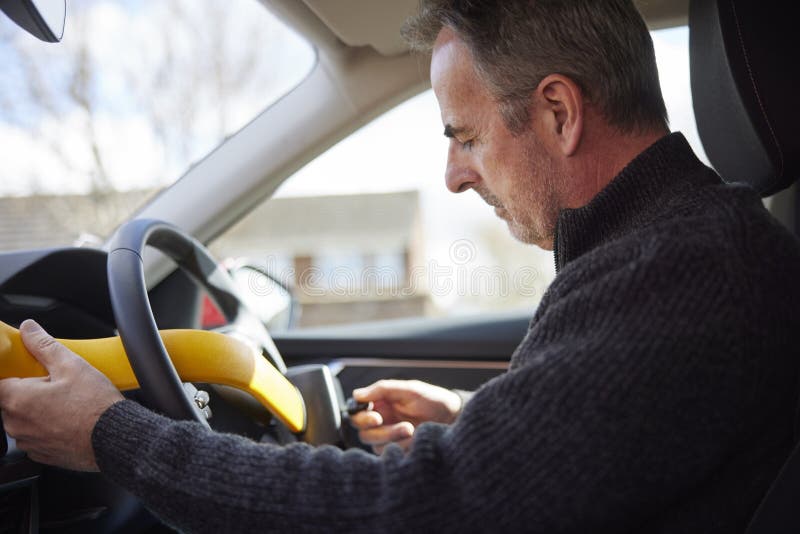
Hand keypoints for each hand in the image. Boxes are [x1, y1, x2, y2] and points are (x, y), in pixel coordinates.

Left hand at [0, 320, 123, 470]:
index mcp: (17, 399)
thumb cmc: (95, 405)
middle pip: (11, 401)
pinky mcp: (41, 454)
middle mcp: (16, 424)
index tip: (29, 373)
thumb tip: (28, 329)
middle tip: (55, 385)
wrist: (115, 437)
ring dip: (37, 411)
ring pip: (24, 420)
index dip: (14, 374)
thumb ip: (43, 345)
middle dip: (28, 391)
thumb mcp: (71, 365)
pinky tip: (69, 420)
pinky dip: (48, 428)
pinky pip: (36, 436)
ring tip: (66, 403)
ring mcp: (28, 441)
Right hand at [350, 379, 462, 453]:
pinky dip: (401, 446)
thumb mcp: (409, 389)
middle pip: (364, 432)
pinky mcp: (398, 450)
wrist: (453, 417)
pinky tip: (414, 438)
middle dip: (381, 431)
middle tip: (400, 426)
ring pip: (376, 444)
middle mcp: (381, 421)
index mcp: (379, 404)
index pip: (356, 413)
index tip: (376, 417)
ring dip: (393, 438)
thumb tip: (357, 394)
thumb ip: (382, 389)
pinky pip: (390, 453)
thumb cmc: (432, 399)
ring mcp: (389, 437)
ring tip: (412, 429)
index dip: (361, 417)